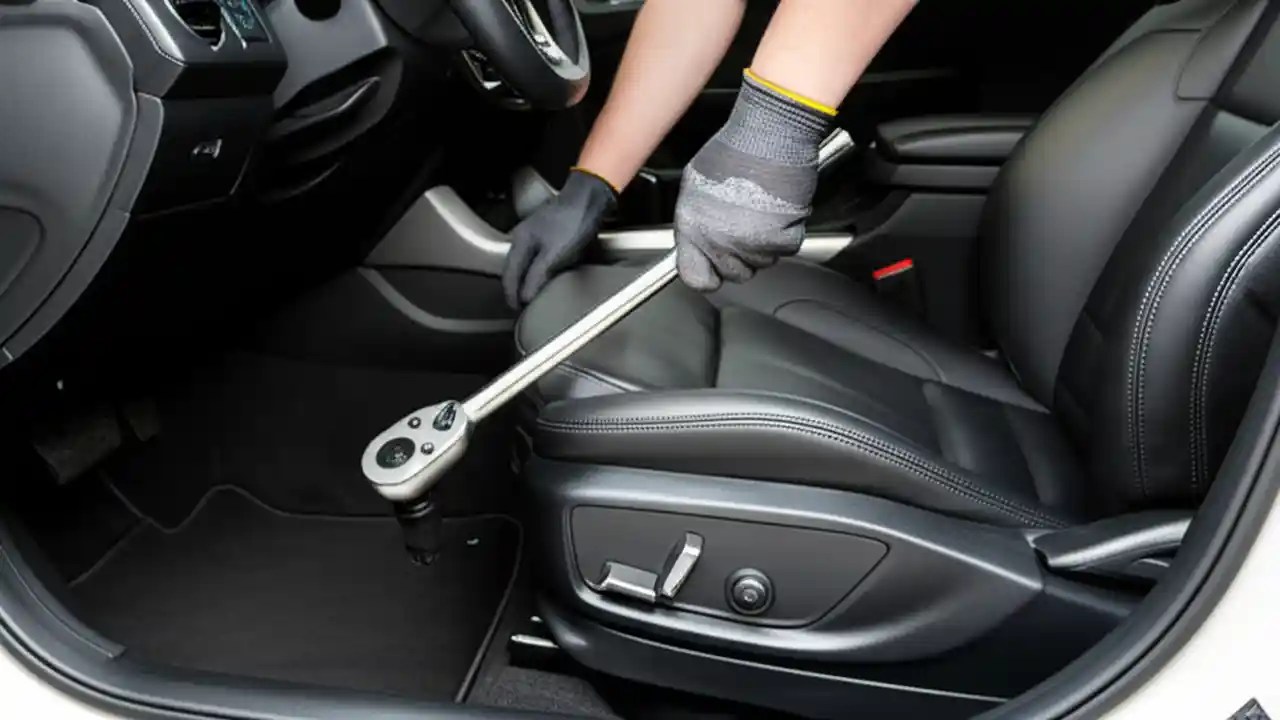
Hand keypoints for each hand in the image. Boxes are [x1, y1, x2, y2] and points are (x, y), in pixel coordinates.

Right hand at [503, 169, 616, 307]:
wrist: (589, 197)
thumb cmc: (573, 222)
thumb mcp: (555, 254)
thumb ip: (537, 276)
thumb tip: (525, 298)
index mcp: (521, 242)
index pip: (509, 275)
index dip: (512, 295)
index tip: (517, 309)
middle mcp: (523, 236)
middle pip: (513, 268)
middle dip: (515, 287)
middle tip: (520, 305)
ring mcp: (535, 232)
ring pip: (523, 261)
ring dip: (525, 278)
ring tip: (530, 293)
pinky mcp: (548, 231)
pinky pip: (535, 255)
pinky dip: (535, 268)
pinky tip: (544, 273)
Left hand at [674, 70, 832, 291]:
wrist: (769, 136)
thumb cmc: (733, 150)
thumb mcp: (694, 185)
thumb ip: (695, 221)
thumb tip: (698, 239)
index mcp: (693, 229)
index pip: (695, 277)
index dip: (706, 274)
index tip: (712, 269)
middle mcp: (720, 242)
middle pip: (733, 274)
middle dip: (739, 256)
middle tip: (744, 227)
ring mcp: (751, 244)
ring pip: (761, 262)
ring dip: (763, 243)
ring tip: (760, 211)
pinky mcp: (781, 239)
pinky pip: (785, 249)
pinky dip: (785, 233)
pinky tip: (776, 210)